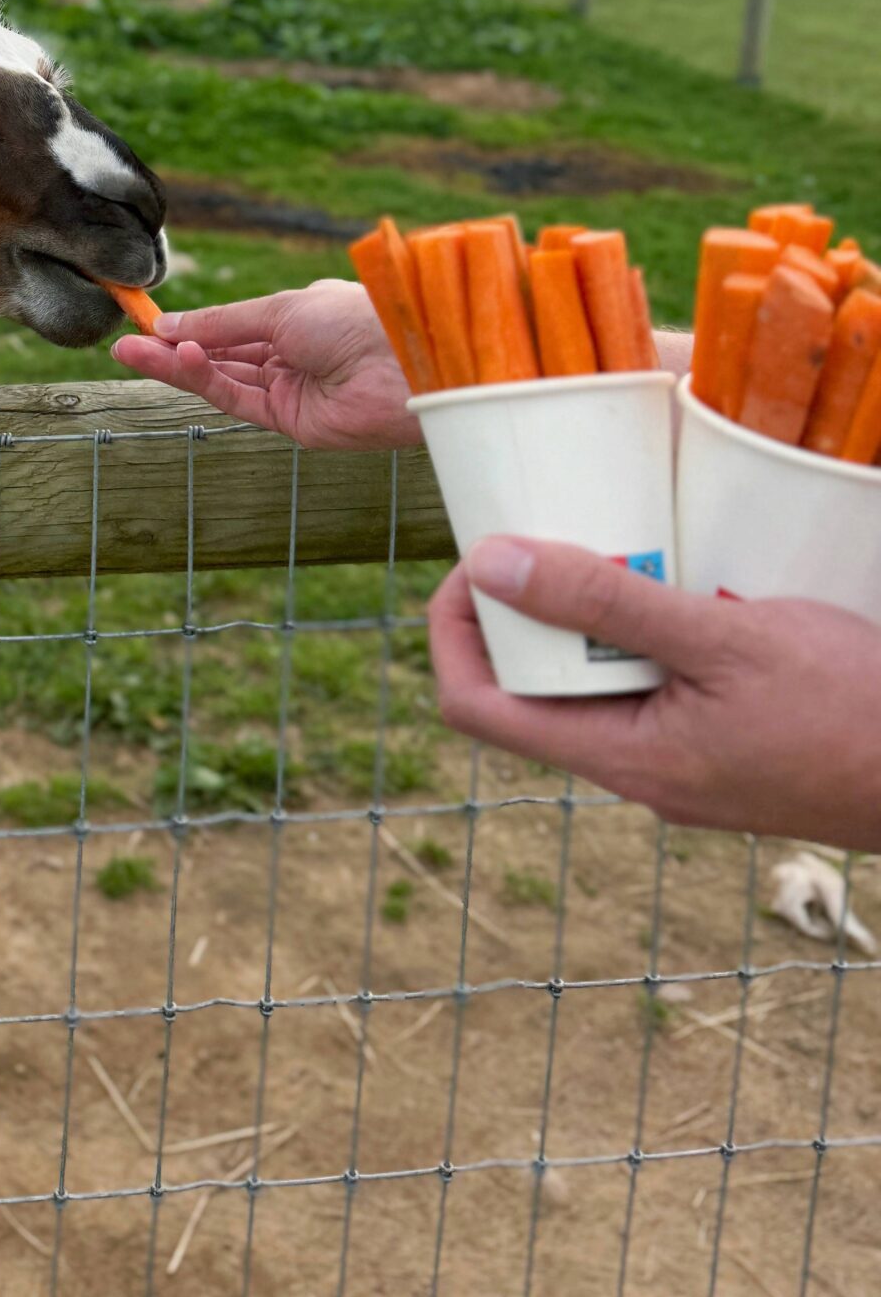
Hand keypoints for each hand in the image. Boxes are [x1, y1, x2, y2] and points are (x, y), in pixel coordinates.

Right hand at [112, 278, 420, 450]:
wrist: (405, 363)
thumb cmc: (353, 319)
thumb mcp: (279, 309)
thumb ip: (222, 323)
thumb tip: (169, 324)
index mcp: (297, 319)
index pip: (231, 326)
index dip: (189, 326)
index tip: (146, 322)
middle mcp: (292, 355)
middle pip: (219, 355)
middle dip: (171, 349)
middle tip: (123, 345)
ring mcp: (291, 390)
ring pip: (221, 378)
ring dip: (176, 366)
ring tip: (130, 352)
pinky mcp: (292, 423)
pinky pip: (237, 400)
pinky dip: (205, 381)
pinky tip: (178, 360)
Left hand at [431, 537, 880, 852]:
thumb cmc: (852, 708)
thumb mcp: (723, 637)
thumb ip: (605, 600)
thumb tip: (490, 561)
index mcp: (623, 760)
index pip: (475, 705)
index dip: (455, 624)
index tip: (481, 550)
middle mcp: (639, 771)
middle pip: (531, 685)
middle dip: (530, 603)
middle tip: (560, 525)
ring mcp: (681, 762)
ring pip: (596, 679)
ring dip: (596, 608)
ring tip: (628, 540)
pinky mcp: (721, 743)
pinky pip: (652, 682)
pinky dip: (649, 626)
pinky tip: (686, 576)